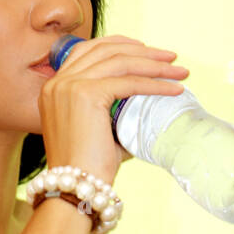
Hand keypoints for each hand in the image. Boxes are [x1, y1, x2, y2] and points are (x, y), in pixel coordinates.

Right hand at [40, 34, 188, 185]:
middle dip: (143, 51)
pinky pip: (128, 83)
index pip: (88, 50)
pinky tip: (174, 89)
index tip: (146, 50)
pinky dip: (155, 84)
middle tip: (171, 58)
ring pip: (120, 62)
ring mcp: (69, 86)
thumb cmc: (88, 167)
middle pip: (106, 50)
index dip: (120, 45)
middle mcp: (58, 83)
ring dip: (155, 64)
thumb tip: (144, 106)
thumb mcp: (95, 129)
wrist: (76, 188)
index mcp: (54, 87)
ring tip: (179, 71)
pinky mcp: (86, 95)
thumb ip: (112, 111)